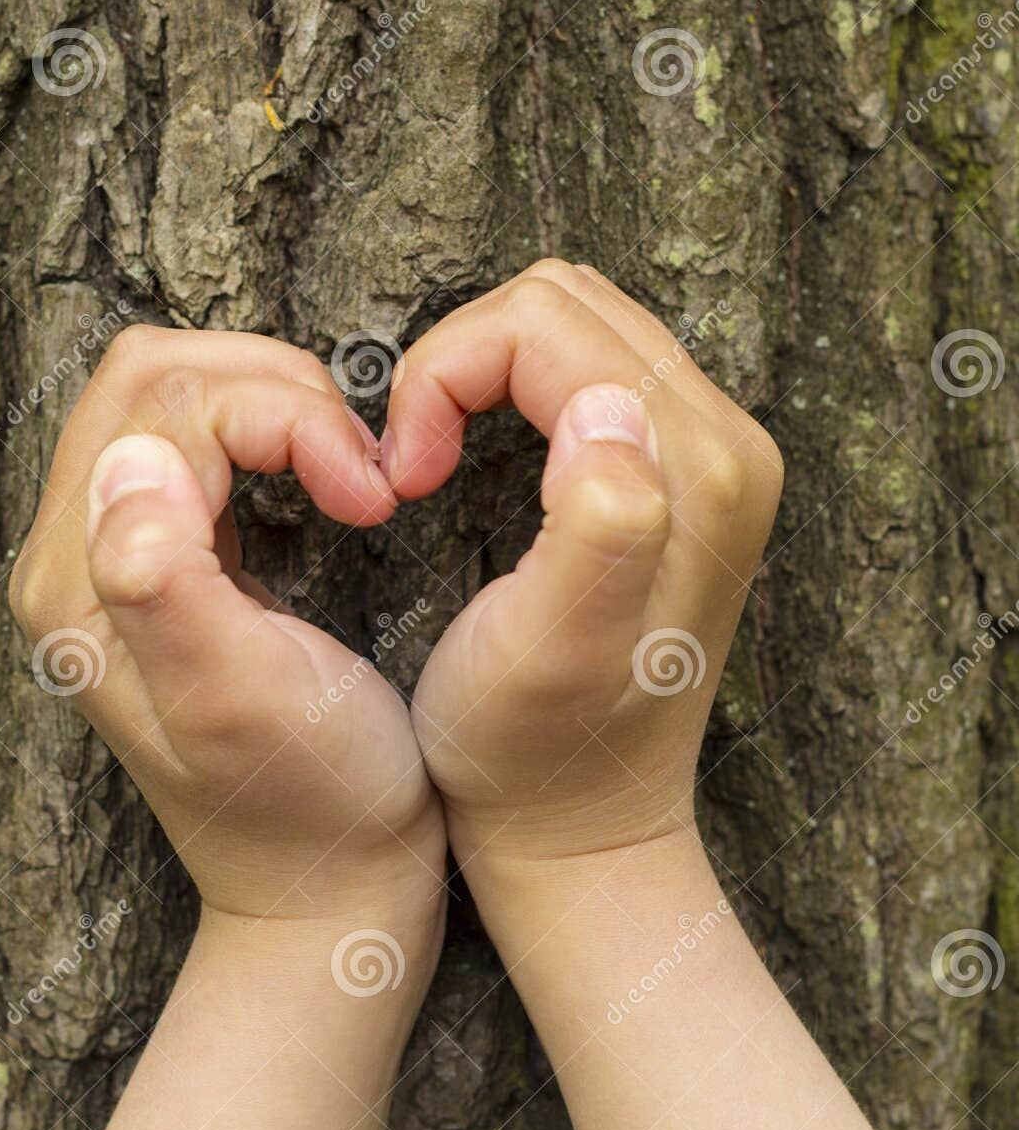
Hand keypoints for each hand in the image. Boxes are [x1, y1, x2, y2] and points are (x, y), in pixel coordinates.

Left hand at [10, 324, 446, 932]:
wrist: (324, 882)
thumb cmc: (311, 801)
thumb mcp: (238, 696)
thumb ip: (162, 578)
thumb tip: (130, 458)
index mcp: (74, 581)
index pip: (157, 399)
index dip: (278, 412)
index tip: (363, 489)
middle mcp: (69, 557)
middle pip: (152, 375)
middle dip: (274, 391)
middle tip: (358, 468)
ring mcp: (109, 554)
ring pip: (176, 393)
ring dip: (275, 405)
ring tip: (347, 474)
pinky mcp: (160, 558)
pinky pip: (197, 438)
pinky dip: (268, 432)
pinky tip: (315, 482)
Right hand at [381, 260, 783, 871]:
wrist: (580, 825)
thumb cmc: (533, 753)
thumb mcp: (552, 653)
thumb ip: (600, 523)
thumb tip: (604, 402)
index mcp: (694, 471)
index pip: (545, 323)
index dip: (445, 373)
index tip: (404, 471)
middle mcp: (725, 445)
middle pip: (562, 304)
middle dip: (460, 360)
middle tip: (413, 464)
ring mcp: (711, 455)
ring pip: (571, 323)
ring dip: (480, 369)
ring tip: (434, 458)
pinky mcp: (682, 472)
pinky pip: (585, 366)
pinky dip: (510, 385)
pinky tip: (478, 455)